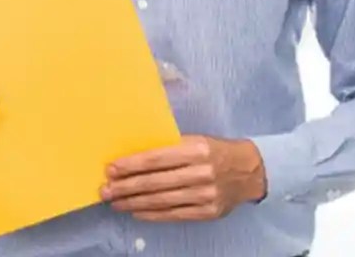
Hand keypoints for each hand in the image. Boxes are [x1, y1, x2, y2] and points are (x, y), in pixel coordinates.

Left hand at [101, 135, 265, 221]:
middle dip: (126, 187)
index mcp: (196, 149)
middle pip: (155, 182)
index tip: (111, 169)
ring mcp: (206, 194)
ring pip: (162, 200)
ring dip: (134, 202)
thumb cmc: (214, 151)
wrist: (248, 170)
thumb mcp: (194, 140)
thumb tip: (131, 157)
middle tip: (106, 190)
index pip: (156, 158)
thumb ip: (168, 147)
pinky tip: (136, 211)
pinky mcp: (209, 212)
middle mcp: (202, 172)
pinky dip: (152, 214)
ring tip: (116, 202)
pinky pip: (174, 214)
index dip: (131, 165)